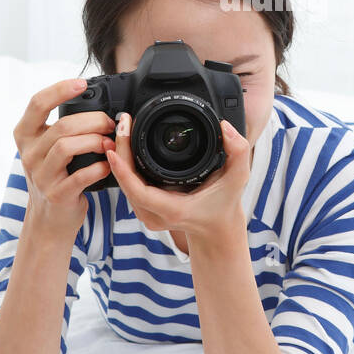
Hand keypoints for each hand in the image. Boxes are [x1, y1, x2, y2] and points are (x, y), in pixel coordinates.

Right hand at [13, 77, 117, 236]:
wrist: (49, 219)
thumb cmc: (55, 175)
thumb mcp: (47, 148)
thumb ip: (62, 127)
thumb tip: (97, 105)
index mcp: (25, 135)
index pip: (37, 103)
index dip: (60, 89)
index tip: (82, 83)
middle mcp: (28, 153)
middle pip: (62, 125)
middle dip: (93, 120)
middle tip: (111, 124)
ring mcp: (40, 175)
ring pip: (67, 147)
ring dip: (95, 141)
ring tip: (109, 143)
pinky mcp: (56, 194)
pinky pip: (80, 176)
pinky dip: (98, 168)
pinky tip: (107, 166)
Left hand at [106, 113, 250, 241]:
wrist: (218, 228)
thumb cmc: (224, 205)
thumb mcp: (238, 178)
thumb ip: (238, 151)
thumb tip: (225, 127)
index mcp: (174, 209)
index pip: (139, 192)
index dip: (123, 172)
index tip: (115, 150)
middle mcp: (156, 215)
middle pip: (126, 185)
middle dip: (120, 153)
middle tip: (123, 124)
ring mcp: (148, 214)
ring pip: (125, 186)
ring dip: (120, 158)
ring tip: (122, 129)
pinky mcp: (146, 208)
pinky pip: (129, 187)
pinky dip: (124, 166)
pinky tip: (124, 146)